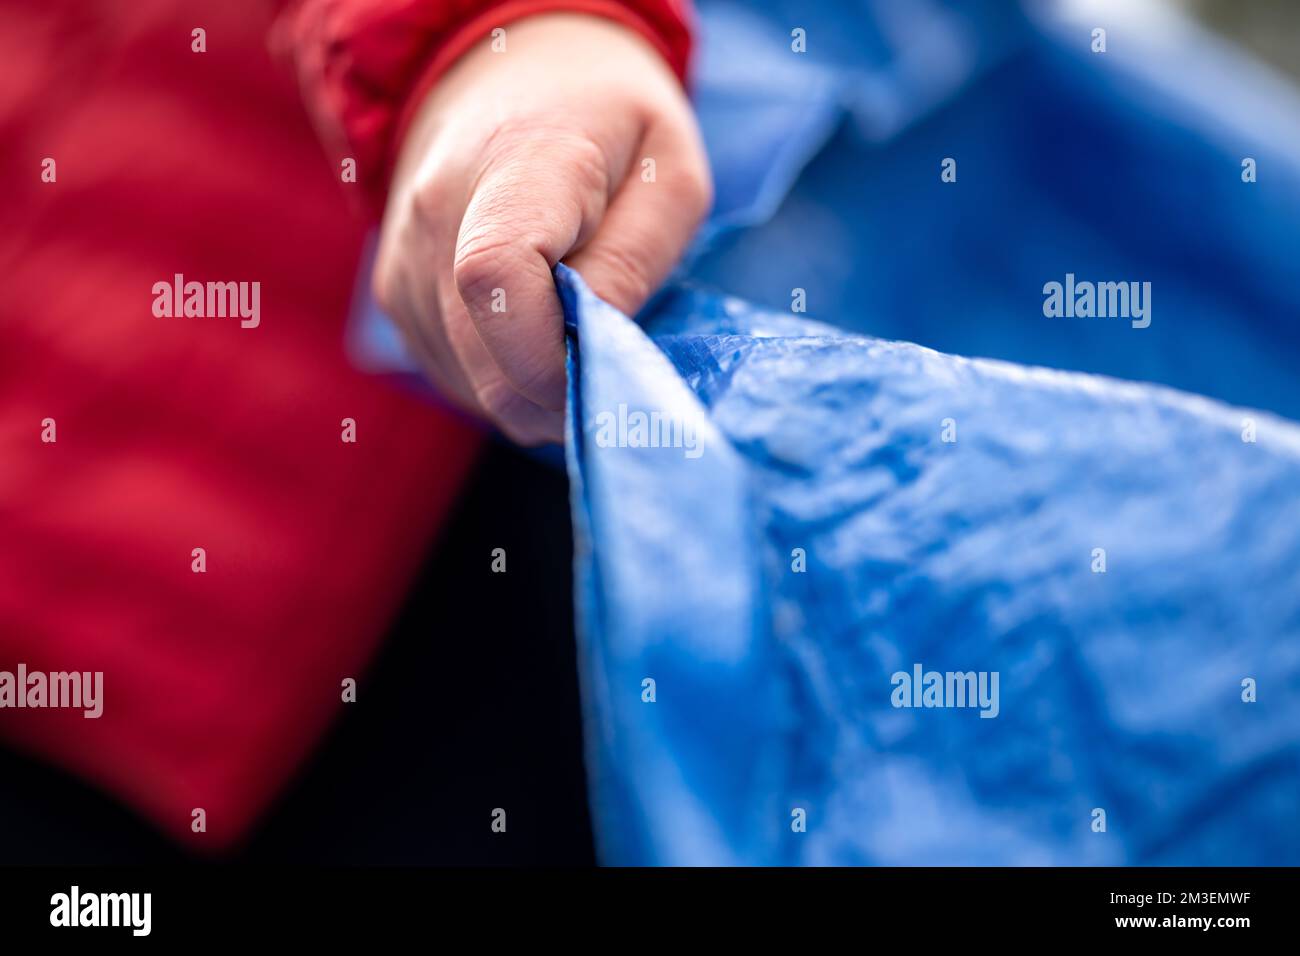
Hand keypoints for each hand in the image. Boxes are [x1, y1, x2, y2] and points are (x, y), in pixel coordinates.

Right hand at [373, 13, 711, 443]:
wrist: (508, 71)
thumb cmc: (610, 123)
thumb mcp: (668, 172)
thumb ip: (635, 259)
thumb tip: (594, 346)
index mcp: (514, 170)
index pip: (496, 278)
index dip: (553, 354)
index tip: (609, 364)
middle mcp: (436, 220)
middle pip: (489, 366)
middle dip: (565, 399)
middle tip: (618, 372)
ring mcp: (405, 266)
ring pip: (477, 391)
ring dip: (541, 394)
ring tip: (581, 333)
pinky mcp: (397, 299)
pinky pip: (460, 380)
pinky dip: (510, 382)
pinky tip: (542, 332)